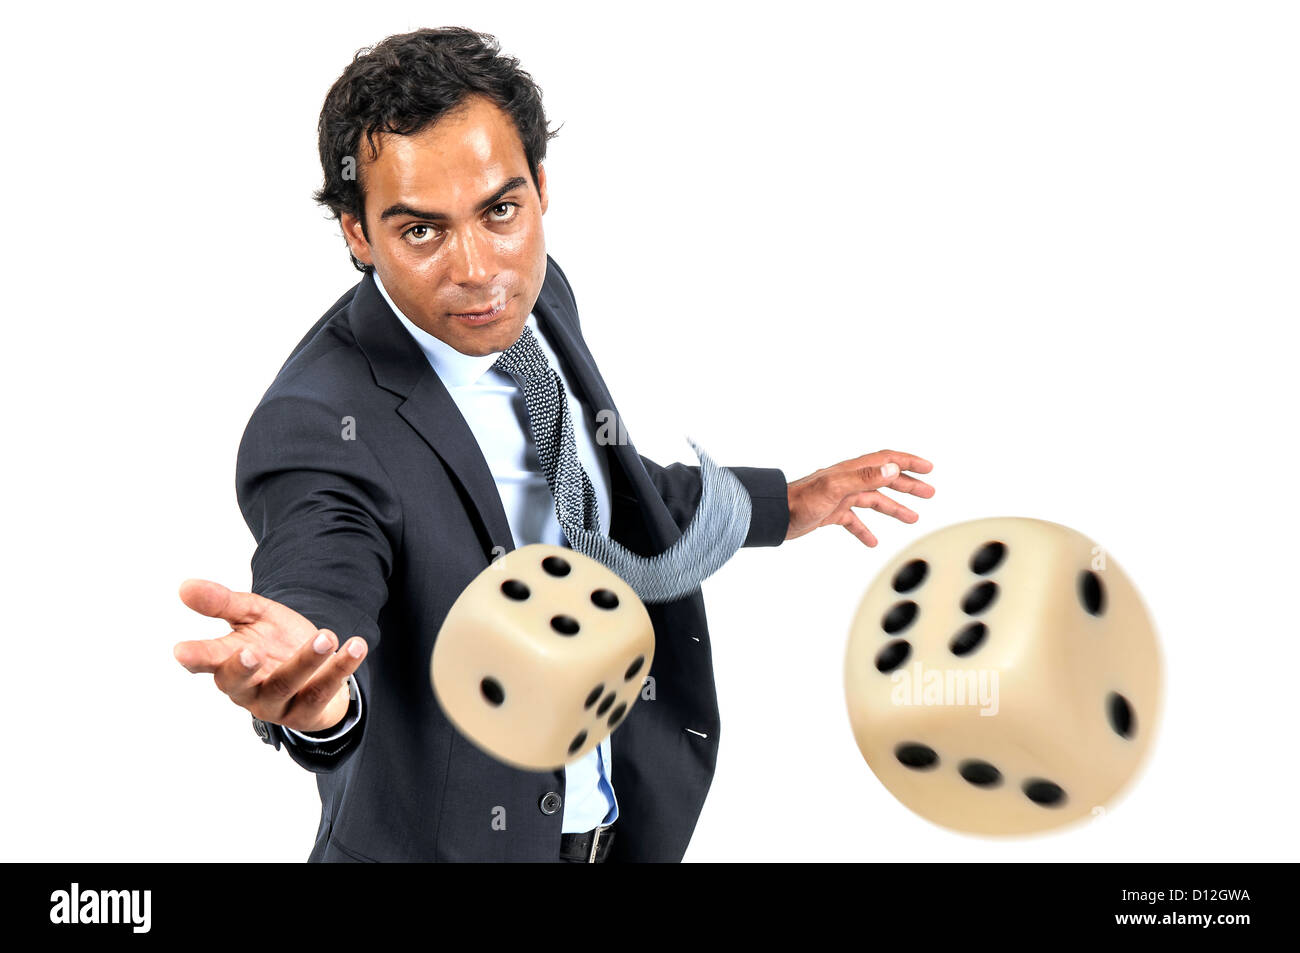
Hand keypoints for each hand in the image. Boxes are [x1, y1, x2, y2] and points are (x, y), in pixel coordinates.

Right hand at [173, 579, 368, 733]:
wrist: (315, 666)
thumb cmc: (274, 640)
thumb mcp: (252, 616)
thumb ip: (223, 603)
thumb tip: (185, 586)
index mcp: (226, 664)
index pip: (205, 662)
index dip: (195, 657)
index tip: (182, 650)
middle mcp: (246, 689)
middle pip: (239, 683)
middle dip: (242, 669)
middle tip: (250, 651)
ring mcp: (276, 703)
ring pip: (286, 684)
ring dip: (306, 660)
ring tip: (326, 635)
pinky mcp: (307, 711)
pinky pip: (323, 691)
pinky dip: (341, 668)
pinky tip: (356, 646)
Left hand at [785, 449, 933, 545]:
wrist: (775, 516)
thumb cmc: (800, 501)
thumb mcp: (835, 488)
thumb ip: (865, 478)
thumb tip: (892, 468)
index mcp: (850, 471)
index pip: (885, 460)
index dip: (908, 462)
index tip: (928, 468)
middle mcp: (847, 481)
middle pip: (884, 479)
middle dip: (908, 485)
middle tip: (928, 493)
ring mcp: (840, 497)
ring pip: (873, 500)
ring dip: (894, 508)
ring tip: (912, 518)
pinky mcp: (831, 513)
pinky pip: (853, 520)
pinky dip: (865, 529)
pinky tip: (872, 541)